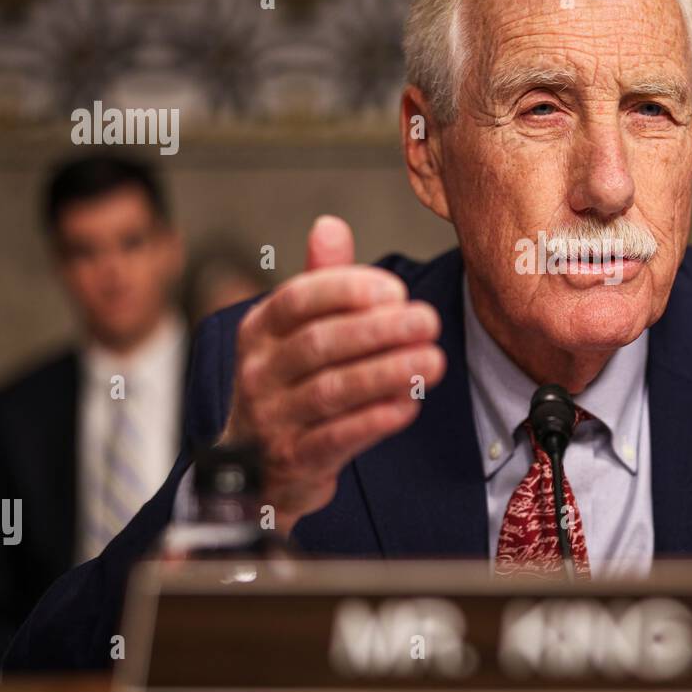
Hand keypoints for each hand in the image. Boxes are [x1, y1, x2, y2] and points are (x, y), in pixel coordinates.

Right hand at [219, 215, 444, 536]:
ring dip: (387, 373)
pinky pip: (336, 438)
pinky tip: (409, 404)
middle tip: (429, 321)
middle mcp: (259, 372)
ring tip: (433, 360)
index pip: (297, 299)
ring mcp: (272, 419)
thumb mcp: (295, 331)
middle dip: (379, 330)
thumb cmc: (289, 384)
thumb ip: (320, 281)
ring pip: (331, 391)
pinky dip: (374, 420)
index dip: (348, 289)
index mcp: (260, 331)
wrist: (258, 466)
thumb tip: (330, 225)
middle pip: (319, 343)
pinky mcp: (294, 459)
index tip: (396, 290)